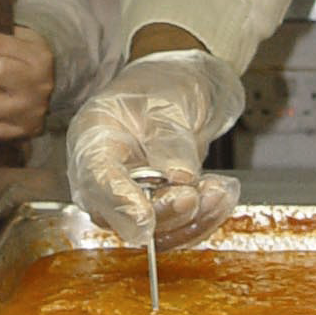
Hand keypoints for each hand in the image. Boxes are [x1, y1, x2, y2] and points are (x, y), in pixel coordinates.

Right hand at [65, 48, 243, 250]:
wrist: (183, 87)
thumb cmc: (164, 84)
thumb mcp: (168, 99)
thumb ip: (169, 138)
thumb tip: (179, 175)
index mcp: (93, 138)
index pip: (97, 177)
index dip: (119, 202)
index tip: (144, 220)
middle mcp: (103, 174)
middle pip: (120, 215)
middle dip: (163, 213)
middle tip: (193, 195)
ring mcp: (128, 195)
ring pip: (152, 230)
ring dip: (192, 218)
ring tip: (219, 190)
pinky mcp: (155, 209)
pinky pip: (177, 229)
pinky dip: (204, 218)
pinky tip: (221, 194)